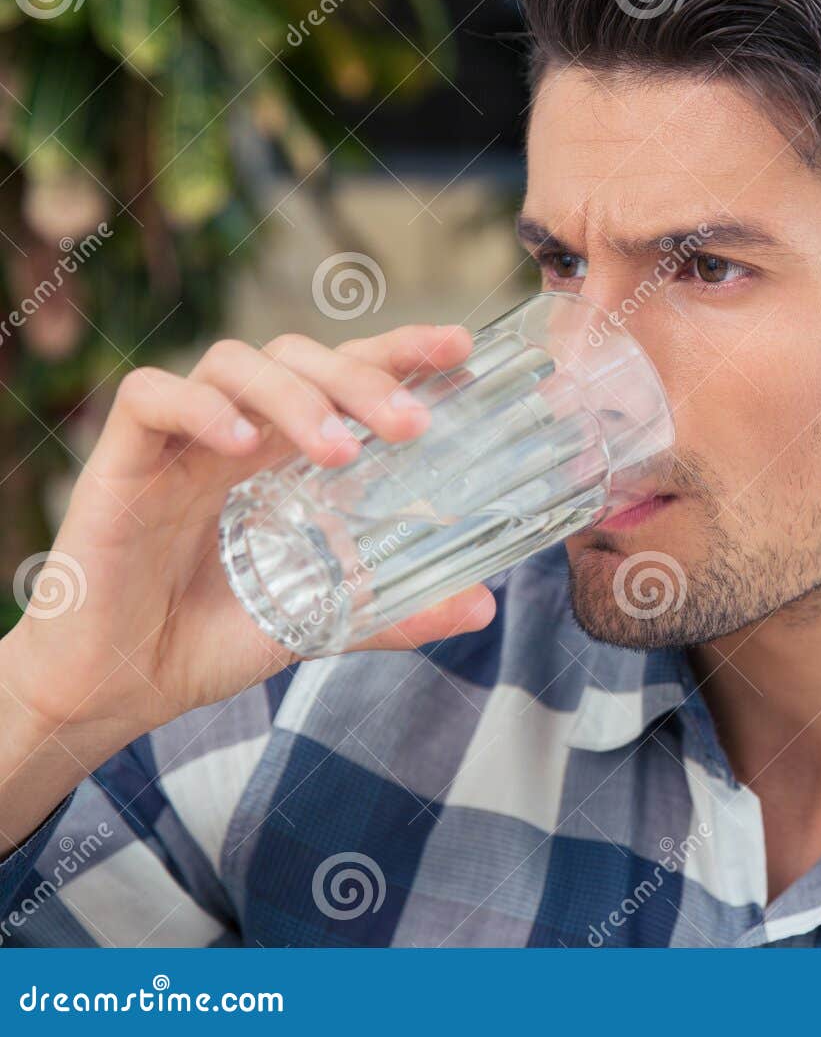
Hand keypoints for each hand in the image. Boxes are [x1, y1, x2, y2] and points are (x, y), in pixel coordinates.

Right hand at [0, 323, 497, 742]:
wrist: (121, 688)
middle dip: (364, 377)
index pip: (345, 376)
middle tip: (413, 424)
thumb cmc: (210, 637)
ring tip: (341, 452)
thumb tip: (484, 604)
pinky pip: (150, 398)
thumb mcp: (323, 620)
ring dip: (296, 396)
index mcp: (284, 452)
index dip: (400, 352)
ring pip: (235, 361)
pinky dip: (200, 409)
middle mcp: (237, 432)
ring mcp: (179, 441)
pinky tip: (242, 446)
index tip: (462, 348)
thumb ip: (396, 609)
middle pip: (301, 356)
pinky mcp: (120, 461)